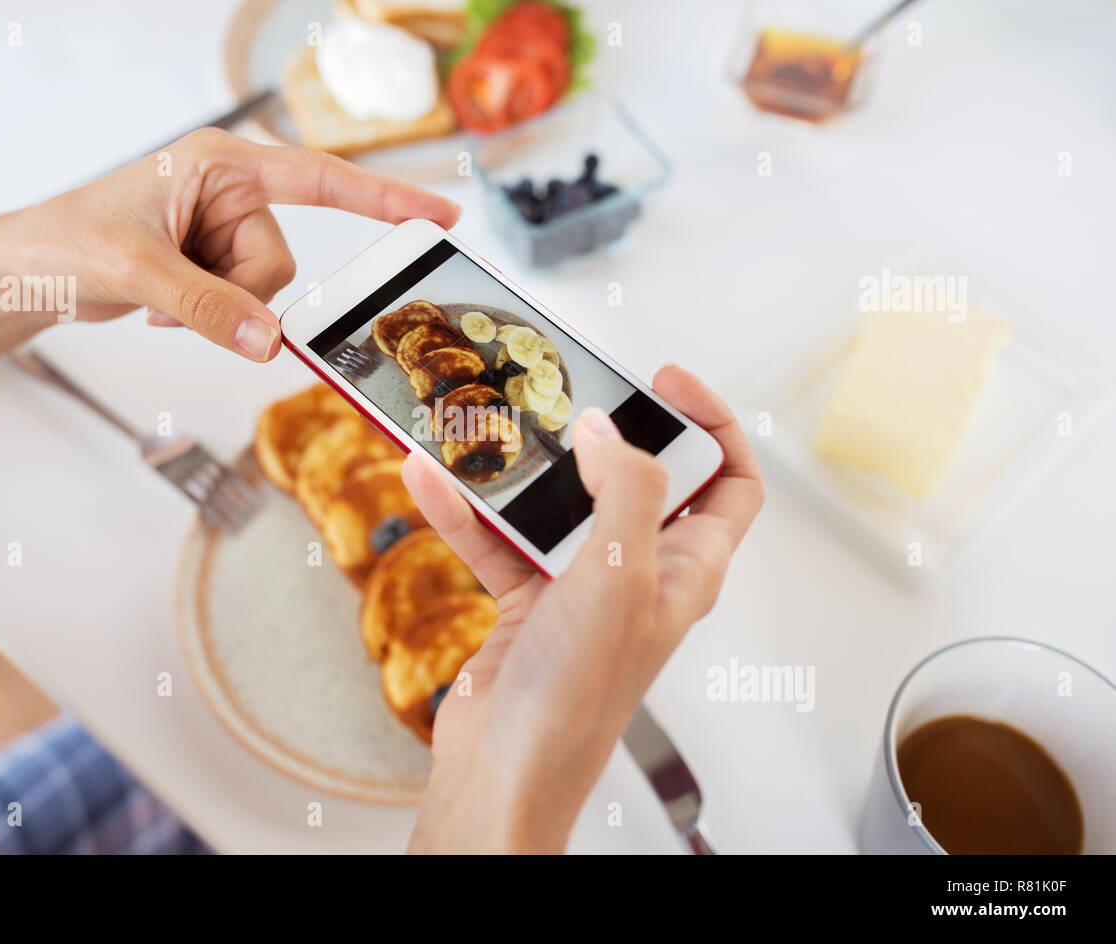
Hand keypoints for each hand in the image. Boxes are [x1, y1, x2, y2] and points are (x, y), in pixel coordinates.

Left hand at [0, 127, 460, 358]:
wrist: (26, 271)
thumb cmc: (66, 241)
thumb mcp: (136, 270)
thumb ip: (207, 305)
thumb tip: (269, 342)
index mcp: (220, 166)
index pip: (319, 179)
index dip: (382, 198)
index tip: (439, 213)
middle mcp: (228, 193)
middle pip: (282, 262)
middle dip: (238, 293)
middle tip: (176, 298)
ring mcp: (222, 231)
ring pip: (266, 292)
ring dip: (219, 307)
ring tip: (162, 298)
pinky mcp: (213, 265)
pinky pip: (244, 305)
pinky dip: (209, 316)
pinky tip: (163, 305)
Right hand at [401, 365, 762, 852]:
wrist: (504, 769)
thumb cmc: (577, 695)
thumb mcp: (621, 575)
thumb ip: (628, 490)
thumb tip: (606, 430)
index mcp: (687, 568)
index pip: (730, 483)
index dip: (712, 425)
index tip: (665, 383)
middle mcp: (639, 572)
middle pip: (636, 480)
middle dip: (600, 434)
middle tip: (563, 394)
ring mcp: (581, 587)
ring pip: (557, 506)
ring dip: (519, 471)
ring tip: (483, 427)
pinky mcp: (526, 602)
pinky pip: (497, 540)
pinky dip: (465, 511)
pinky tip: (431, 479)